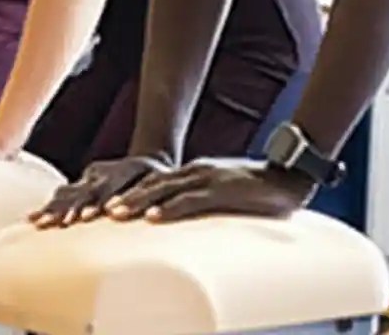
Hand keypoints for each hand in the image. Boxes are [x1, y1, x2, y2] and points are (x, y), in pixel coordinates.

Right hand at [29, 154, 174, 227]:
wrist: (149, 160)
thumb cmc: (158, 182)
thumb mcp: (160, 185)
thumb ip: (145, 198)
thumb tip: (130, 215)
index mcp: (124, 170)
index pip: (109, 186)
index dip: (98, 200)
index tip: (89, 216)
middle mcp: (102, 173)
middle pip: (84, 191)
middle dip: (70, 208)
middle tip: (60, 223)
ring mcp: (90, 178)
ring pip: (69, 192)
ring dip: (55, 209)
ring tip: (41, 224)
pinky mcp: (81, 184)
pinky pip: (62, 197)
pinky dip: (48, 208)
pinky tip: (31, 220)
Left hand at [106, 158, 316, 222]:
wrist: (290, 175)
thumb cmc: (258, 190)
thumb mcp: (223, 192)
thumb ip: (202, 199)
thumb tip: (184, 213)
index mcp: (194, 173)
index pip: (154, 183)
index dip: (128, 194)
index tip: (105, 207)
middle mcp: (195, 172)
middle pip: (150, 185)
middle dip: (122, 198)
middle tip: (97, 211)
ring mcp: (208, 179)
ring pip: (164, 190)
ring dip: (137, 202)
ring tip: (114, 214)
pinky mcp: (222, 190)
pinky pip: (190, 200)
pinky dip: (169, 208)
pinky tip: (152, 217)